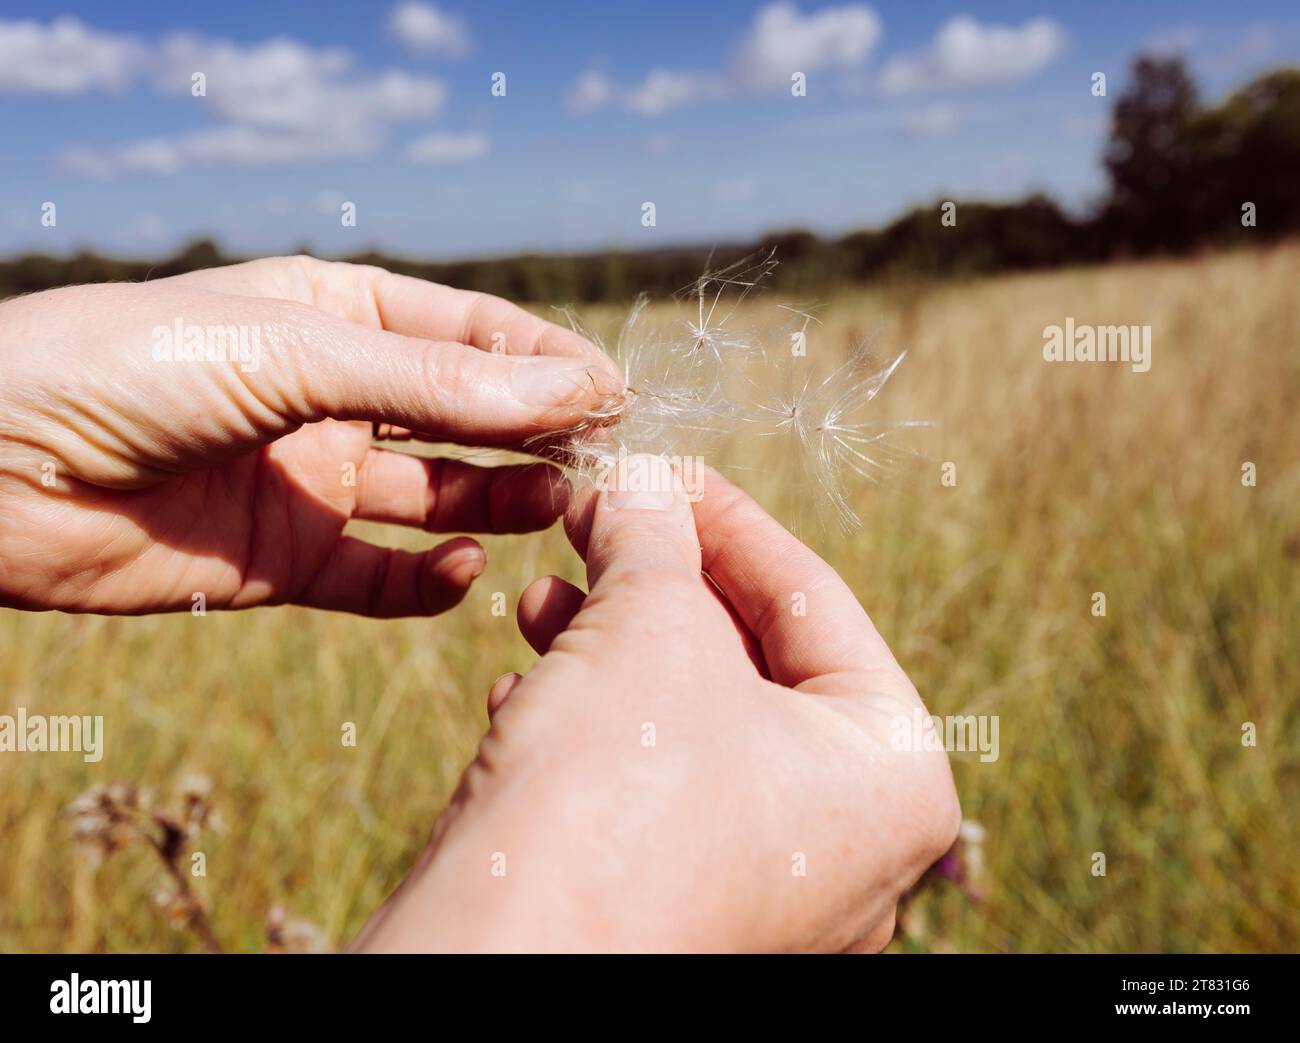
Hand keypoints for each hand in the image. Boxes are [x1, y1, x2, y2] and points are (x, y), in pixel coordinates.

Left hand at [0, 257, 616, 614]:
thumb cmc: (126, 366)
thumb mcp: (297, 351)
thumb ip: (438, 381)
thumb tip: (575, 388)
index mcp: (335, 313)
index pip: (470, 333)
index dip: (545, 362)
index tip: (616, 395)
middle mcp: (331, 395)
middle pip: (464, 415)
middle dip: (534, 433)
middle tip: (604, 462)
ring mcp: (310, 478)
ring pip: (436, 492)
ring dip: (499, 500)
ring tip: (556, 511)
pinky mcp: (282, 560)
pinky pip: (377, 574)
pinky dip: (426, 579)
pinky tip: (460, 569)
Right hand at [355, 455, 960, 951]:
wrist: (503, 966)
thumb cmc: (614, 798)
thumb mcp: (647, 625)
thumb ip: (655, 535)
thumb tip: (639, 479)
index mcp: (892, 775)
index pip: (815, 601)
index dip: (727, 518)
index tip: (661, 468)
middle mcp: (847, 845)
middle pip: (753, 660)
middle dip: (660, 580)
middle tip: (596, 520)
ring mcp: (767, 887)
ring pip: (692, 720)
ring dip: (614, 642)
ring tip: (542, 598)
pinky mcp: (682, 907)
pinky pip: (651, 786)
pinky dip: (595, 719)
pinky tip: (526, 683)